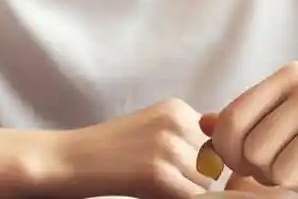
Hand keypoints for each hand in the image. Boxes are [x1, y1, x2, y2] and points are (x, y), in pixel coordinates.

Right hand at [50, 98, 218, 198]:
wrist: (70, 159)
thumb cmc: (110, 150)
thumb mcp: (153, 129)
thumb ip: (186, 136)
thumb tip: (227, 154)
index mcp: (178, 108)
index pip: (216, 141)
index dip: (198, 161)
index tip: (172, 165)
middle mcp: (177, 122)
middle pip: (214, 163)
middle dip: (194, 176)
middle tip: (158, 177)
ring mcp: (169, 147)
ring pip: (206, 183)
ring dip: (186, 191)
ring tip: (153, 184)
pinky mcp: (160, 174)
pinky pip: (193, 197)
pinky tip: (153, 193)